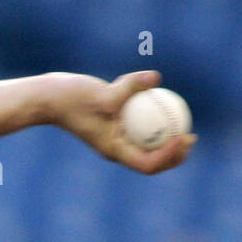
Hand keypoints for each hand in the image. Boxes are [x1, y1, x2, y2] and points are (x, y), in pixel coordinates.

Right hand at [51, 70, 195, 173]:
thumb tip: (156, 77)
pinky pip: (140, 128)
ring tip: (184, 125)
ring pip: (148, 146)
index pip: (148, 163)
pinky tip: (166, 103)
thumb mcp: (104, 93)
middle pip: (152, 161)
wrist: (49, 97)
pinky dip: (153, 121)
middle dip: (175, 154)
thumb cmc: (72, 98)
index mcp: (114, 150)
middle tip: (191, 137)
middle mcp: (117, 149)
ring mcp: (115, 139)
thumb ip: (131, 86)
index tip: (184, 138)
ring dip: (168, 140)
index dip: (170, 155)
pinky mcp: (114, 126)